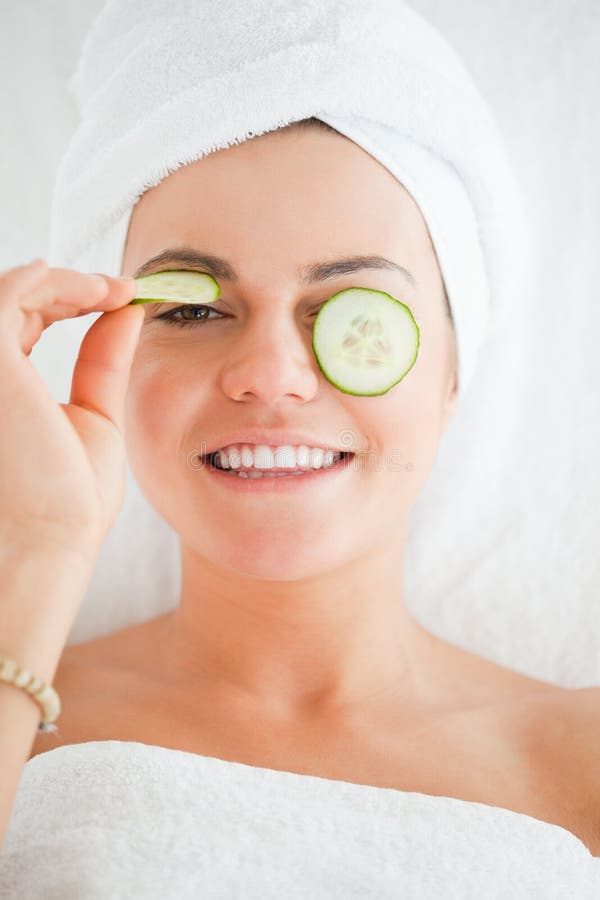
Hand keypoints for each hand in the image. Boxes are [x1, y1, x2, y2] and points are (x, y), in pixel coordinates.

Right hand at [0, 259, 143, 564]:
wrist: (54, 540)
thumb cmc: (68, 499)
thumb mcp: (96, 414)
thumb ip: (103, 360)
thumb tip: (126, 313)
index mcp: (4, 386)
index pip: (25, 320)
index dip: (70, 299)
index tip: (122, 297)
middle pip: (16, 300)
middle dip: (71, 285)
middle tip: (123, 288)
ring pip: (12, 289)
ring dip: (67, 280)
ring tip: (115, 289)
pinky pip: (14, 292)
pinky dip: (55, 281)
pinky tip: (97, 290)